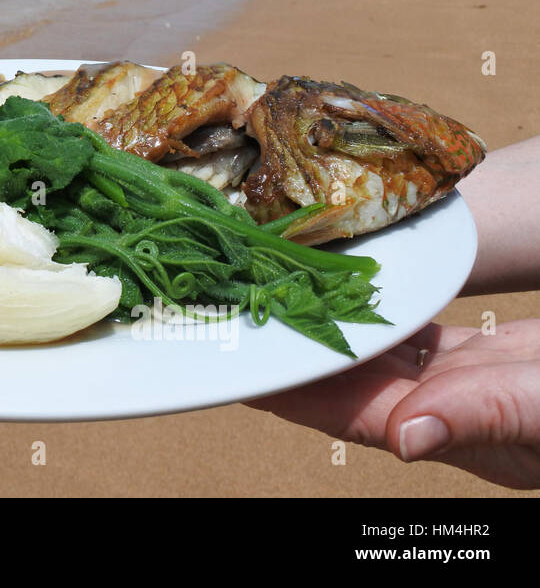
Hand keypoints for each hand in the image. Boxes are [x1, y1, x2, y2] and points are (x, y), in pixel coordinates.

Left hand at [246, 319, 539, 488]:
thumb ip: (483, 417)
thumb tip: (407, 439)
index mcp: (458, 436)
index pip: (355, 415)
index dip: (299, 396)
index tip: (249, 378)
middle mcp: (449, 411)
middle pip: (353, 383)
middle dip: (301, 357)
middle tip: (247, 324)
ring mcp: (464, 384)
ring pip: (381, 356)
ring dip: (334, 332)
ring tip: (281, 302)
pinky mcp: (485, 356)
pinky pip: (418, 335)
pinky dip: (383, 314)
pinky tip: (352, 293)